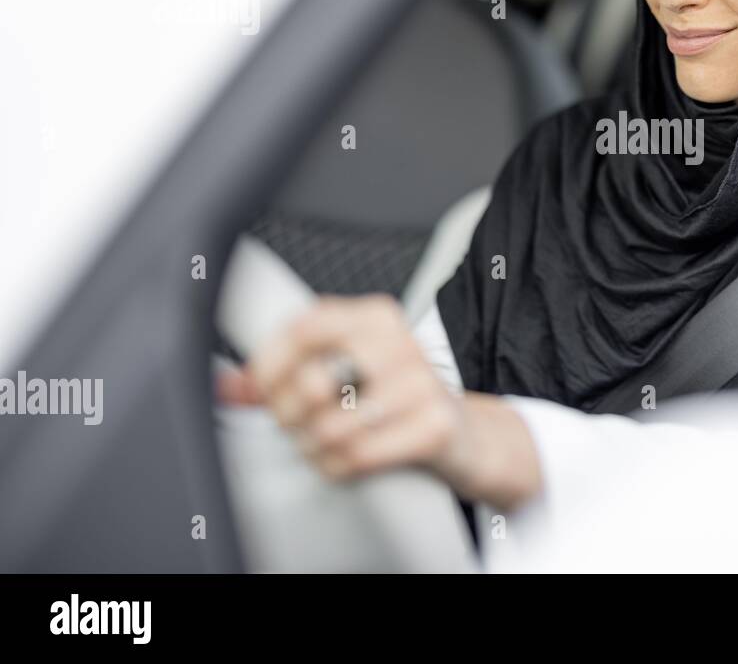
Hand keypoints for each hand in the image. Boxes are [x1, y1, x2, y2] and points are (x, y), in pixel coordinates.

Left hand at [216, 294, 541, 509]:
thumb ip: (282, 377)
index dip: (270, 364)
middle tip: (294, 424)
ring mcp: (423, 384)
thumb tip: (229, 385)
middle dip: (289, 415)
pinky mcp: (435, 426)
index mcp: (376, 317)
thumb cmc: (393, 400)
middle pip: (313, 382)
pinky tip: (341, 462)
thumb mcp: (343, 373)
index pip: (305, 328)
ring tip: (319, 445)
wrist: (461, 433)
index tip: (260, 388)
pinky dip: (338, 467)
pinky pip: (359, 455)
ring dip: (314, 447)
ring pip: (333, 427)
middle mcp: (402, 343)